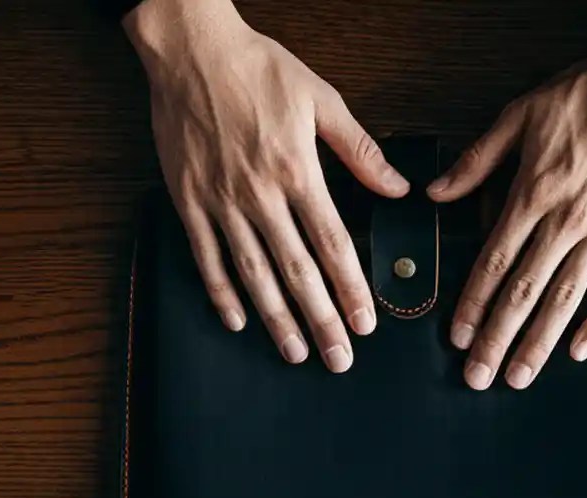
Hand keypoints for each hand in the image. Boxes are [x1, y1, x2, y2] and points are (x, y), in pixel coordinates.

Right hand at [125, 0, 408, 371]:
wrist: (191, 50)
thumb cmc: (258, 69)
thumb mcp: (322, 100)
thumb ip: (360, 151)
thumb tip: (398, 189)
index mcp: (297, 171)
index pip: (332, 244)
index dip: (351, 289)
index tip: (366, 322)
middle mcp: (259, 194)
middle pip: (296, 271)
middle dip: (321, 320)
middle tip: (339, 359)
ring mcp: (220, 201)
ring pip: (253, 274)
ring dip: (276, 319)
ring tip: (295, 353)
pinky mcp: (188, 200)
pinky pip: (206, 256)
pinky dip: (221, 292)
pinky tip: (237, 321)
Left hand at [428, 0, 586, 389]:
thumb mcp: (520, 114)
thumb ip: (477, 160)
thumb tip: (436, 192)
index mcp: (533, 193)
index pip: (493, 262)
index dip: (473, 304)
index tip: (458, 337)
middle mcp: (566, 220)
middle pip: (524, 292)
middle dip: (497, 339)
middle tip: (478, 378)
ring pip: (566, 299)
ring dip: (539, 342)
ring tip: (519, 377)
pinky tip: (580, 350)